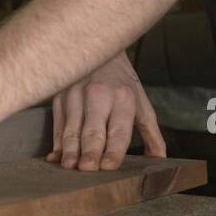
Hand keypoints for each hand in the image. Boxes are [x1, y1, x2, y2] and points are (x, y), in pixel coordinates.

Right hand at [47, 52, 165, 169]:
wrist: (96, 46)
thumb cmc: (121, 81)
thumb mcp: (140, 101)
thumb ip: (150, 132)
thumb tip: (160, 159)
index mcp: (123, 98)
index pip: (119, 130)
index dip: (114, 149)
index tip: (108, 166)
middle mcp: (99, 95)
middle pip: (93, 130)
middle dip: (89, 151)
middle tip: (86, 169)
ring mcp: (76, 95)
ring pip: (72, 128)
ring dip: (70, 149)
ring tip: (69, 166)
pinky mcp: (60, 96)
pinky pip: (58, 124)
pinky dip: (56, 142)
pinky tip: (55, 157)